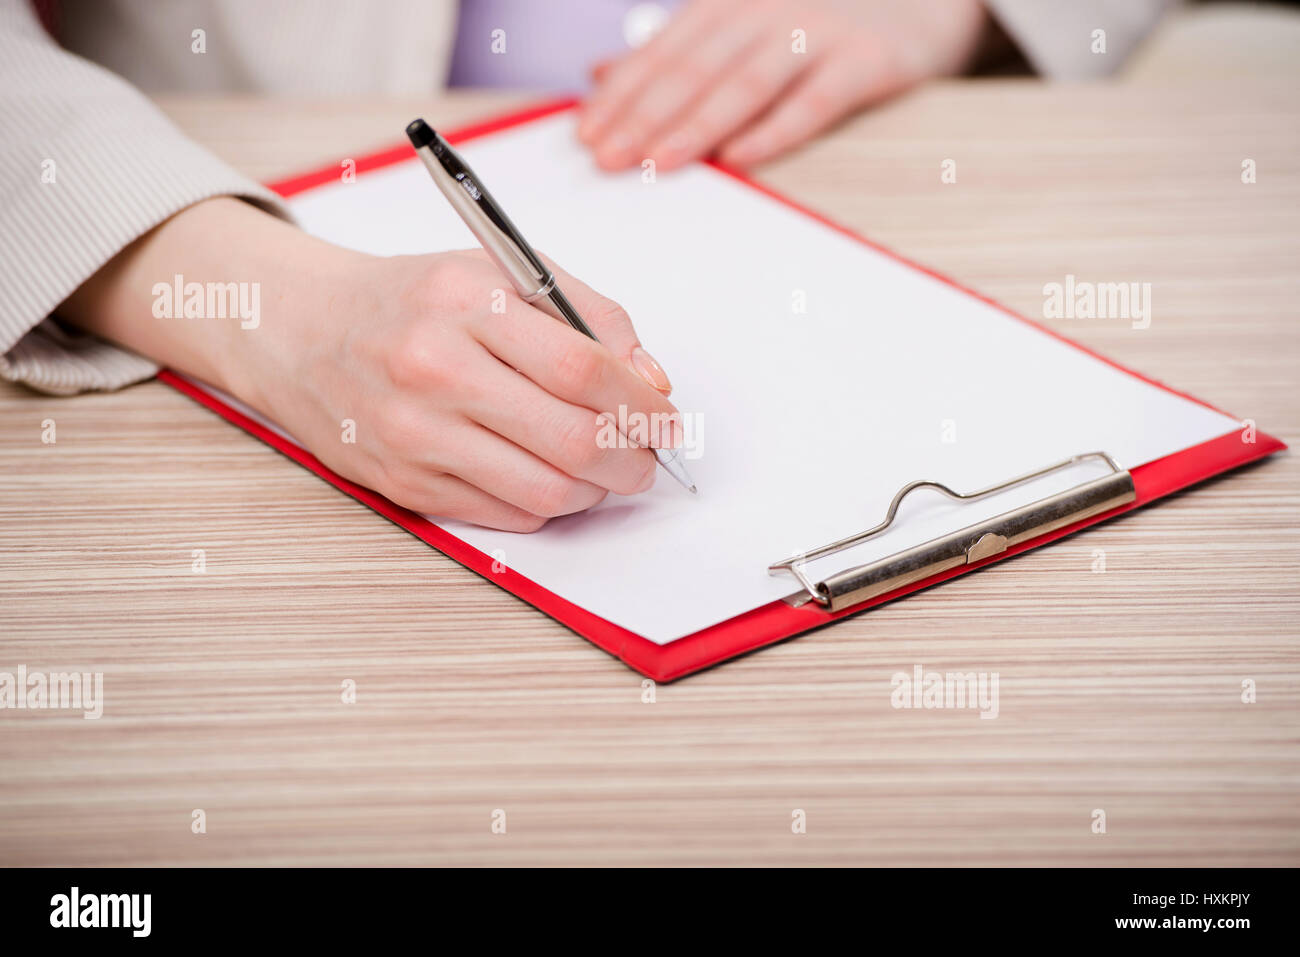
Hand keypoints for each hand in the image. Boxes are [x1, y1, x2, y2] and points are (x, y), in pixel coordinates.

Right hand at [261, 249, 681, 531]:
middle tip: (646, 456)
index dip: (643, 405)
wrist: (305, 332)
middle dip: (632, 459)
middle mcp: (434, 369)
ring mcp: (414, 434)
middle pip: (573, 440)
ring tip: (604, 469)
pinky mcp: (403, 483)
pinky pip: (507, 516)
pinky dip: (547, 504)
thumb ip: (590, 316)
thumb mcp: (503, 272)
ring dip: (596, 490)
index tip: (667, 418)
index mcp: (466, 302)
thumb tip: (653, 383)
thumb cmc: (417, 300)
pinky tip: (547, 475)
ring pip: (545, 491)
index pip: (584, 370)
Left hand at [578, 0, 990, 169]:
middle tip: (607, 158)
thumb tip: (601, 73)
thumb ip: (674, 50)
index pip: (662, 51)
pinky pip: (815, 101)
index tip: (586, 134)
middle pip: (695, 67)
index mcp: (730, 3)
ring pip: (745, 82)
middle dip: (645, 114)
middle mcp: (768, 10)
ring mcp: (818, 32)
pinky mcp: (867, 60)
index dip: (622, 94)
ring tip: (656, 164)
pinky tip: (740, 159)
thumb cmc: (818, 22)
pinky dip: (776, 129)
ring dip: (696, 126)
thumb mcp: (741, 24)